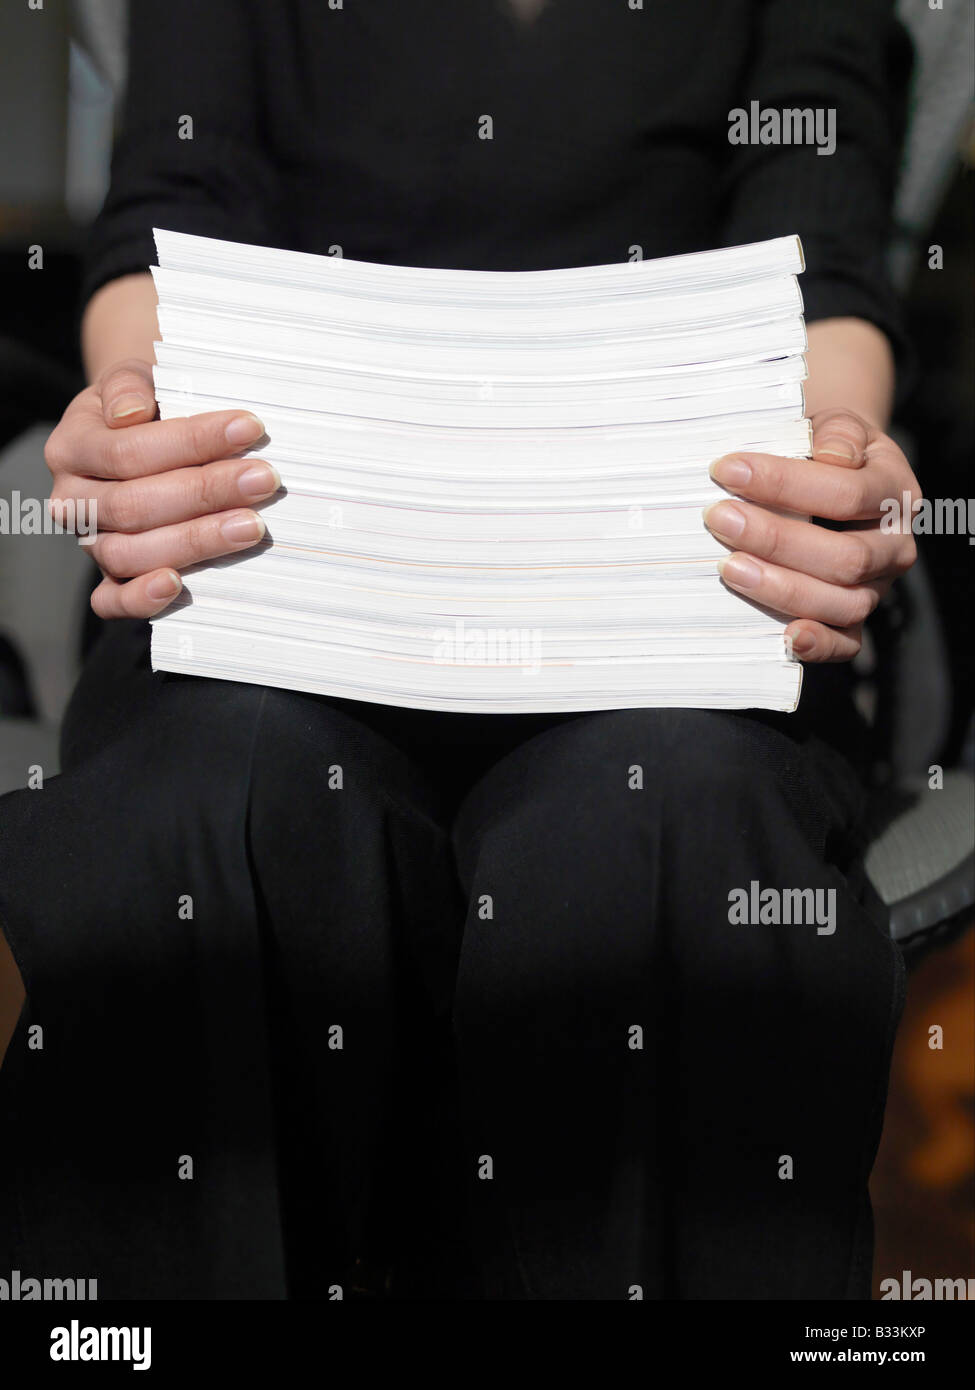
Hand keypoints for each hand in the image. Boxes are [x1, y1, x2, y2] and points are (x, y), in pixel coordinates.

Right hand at [44, 358, 279, 618]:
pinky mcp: (109, 578)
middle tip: (263, 481)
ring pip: (130, 553)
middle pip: (134, 505)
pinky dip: (141, 599)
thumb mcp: (138, 379)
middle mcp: (72, 500)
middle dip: (205, 492)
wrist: (142, 432)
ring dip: (195, 542)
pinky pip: (112, 600)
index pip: (129, 451)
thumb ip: (130, 385)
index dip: (192, 441)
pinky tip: (178, 586)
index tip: (250, 428)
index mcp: (72, 447)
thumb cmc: (148, 405)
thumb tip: (131, 413)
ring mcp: (89, 543)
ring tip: (251, 526)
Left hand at [703, 408, 920, 662]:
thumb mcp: (834, 426)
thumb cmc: (823, 451)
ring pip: (843, 603)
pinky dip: (819, 645)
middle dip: (775, 539)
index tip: (727, 469)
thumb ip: (836, 434)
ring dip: (782, 588)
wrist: (832, 474)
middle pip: (845, 557)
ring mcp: (877, 587)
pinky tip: (786, 637)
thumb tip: (833, 456)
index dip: (784, 482)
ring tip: (728, 568)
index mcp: (895, 493)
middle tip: (719, 519)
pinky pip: (846, 644)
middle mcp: (895, 546)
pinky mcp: (854, 620)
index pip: (846, 494)